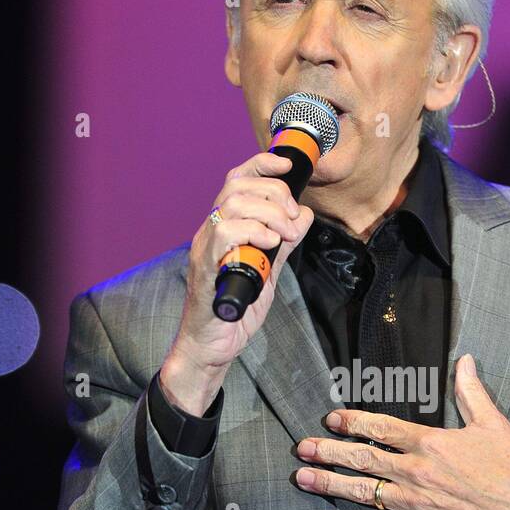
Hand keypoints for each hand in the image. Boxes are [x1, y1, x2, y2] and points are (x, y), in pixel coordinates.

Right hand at [160, 151, 314, 414]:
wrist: (213, 345)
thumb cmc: (236, 309)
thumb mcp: (269, 270)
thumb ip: (284, 242)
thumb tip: (304, 214)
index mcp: (225, 227)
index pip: (237, 180)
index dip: (261, 164)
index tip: (286, 165)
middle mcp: (210, 231)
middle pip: (238, 186)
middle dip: (275, 194)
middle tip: (293, 219)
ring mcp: (205, 248)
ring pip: (233, 205)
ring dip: (269, 214)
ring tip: (284, 235)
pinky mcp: (206, 267)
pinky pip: (223, 233)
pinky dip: (252, 232)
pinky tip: (269, 244)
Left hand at [293, 352, 509, 509]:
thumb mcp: (493, 424)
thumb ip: (471, 392)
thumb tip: (464, 360)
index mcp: (430, 444)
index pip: (381, 428)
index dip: (353, 421)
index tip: (332, 419)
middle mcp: (415, 473)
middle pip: (363, 459)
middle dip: (328, 452)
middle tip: (302, 449)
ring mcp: (413, 504)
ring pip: (362, 492)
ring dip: (329, 485)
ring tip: (302, 479)